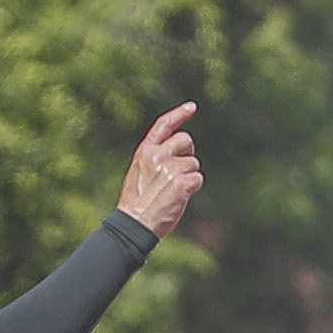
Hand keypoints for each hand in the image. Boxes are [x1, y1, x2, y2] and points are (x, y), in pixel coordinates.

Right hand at [118, 104, 204, 238]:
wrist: (134, 224)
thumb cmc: (137, 203)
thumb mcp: (140, 173)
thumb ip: (155, 159)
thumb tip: (179, 155)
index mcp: (145, 151)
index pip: (164, 125)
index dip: (179, 114)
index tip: (192, 108)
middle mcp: (157, 156)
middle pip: (185, 140)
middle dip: (188, 153)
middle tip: (182, 170)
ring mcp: (170, 168)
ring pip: (193, 163)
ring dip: (189, 176)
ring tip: (173, 191)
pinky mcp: (181, 183)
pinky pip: (198, 178)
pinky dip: (193, 188)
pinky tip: (179, 197)